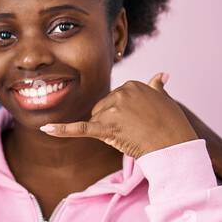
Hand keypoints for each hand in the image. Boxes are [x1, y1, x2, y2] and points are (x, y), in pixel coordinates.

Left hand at [39, 72, 197, 158]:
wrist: (175, 146)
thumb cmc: (171, 125)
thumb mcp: (165, 100)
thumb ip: (157, 87)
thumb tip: (161, 75)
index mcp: (132, 84)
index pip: (114, 100)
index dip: (122, 114)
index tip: (139, 120)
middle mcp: (120, 93)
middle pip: (101, 109)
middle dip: (112, 122)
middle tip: (135, 130)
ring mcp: (112, 110)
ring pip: (96, 121)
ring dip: (108, 131)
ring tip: (131, 135)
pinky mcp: (105, 128)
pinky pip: (80, 128)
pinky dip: (62, 130)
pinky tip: (45, 129)